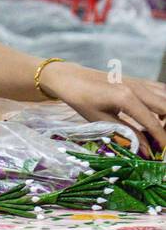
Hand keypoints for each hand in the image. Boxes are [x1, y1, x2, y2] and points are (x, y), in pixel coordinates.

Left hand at [41, 62, 165, 154]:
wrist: (72, 78)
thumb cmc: (82, 101)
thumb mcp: (101, 121)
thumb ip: (127, 134)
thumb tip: (146, 150)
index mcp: (125, 98)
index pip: (152, 122)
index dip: (161, 138)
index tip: (163, 150)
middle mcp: (137, 87)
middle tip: (161, 139)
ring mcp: (140, 82)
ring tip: (160, 129)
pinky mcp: (140, 80)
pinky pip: (161, 91)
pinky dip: (164, 104)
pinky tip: (157, 116)